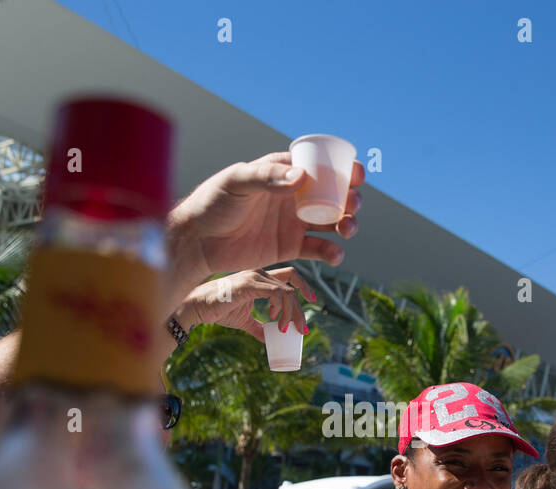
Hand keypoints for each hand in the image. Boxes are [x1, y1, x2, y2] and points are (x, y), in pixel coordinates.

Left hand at [167, 152, 363, 297]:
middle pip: (332, 195)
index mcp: (282, 173)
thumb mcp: (237, 183)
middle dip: (350, 199)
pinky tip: (335, 254)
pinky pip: (318, 249)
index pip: (319, 167)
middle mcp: (292, 196)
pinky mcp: (289, 247)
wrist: (198, 241)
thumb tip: (301, 177)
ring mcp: (293, 222)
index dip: (342, 169)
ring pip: (331, 222)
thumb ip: (267, 177)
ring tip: (347, 230)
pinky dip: (331, 252)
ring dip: (346, 224)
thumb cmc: (213, 204)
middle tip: (353, 206)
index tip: (357, 175)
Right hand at [180, 267, 315, 341]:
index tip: (312, 302)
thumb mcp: (244, 320)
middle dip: (301, 309)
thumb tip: (271, 339)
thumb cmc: (218, 310)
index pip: (290, 275)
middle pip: (292, 284)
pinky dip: (282, 309)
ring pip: (287, 291)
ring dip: (292, 313)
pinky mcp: (250, 284)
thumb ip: (259, 327)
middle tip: (303, 330)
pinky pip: (276, 294)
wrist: (198, 308)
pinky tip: (277, 323)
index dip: (304, 286)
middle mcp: (259, 273)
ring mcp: (255, 277)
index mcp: (260, 277)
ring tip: (285, 330)